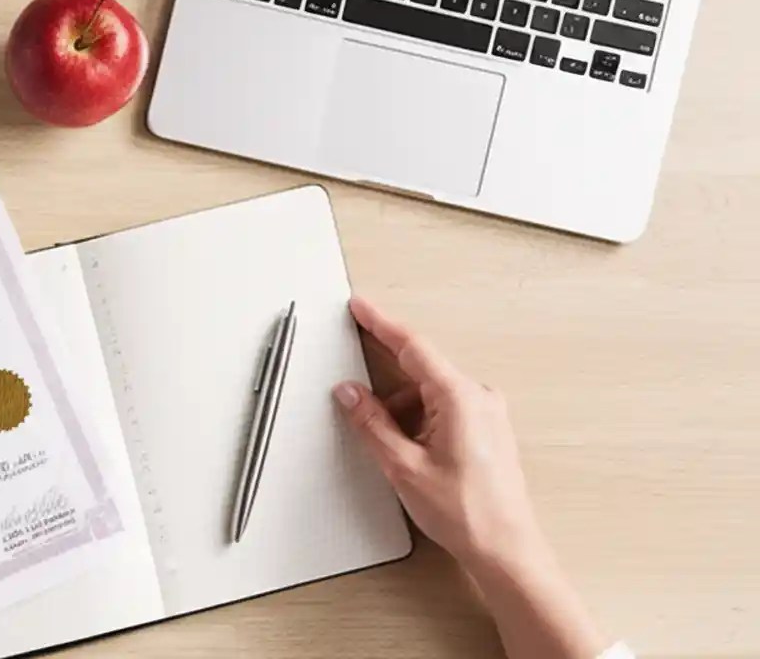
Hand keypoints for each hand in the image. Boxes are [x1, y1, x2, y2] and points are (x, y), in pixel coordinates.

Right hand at [334, 298, 609, 658]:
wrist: (506, 549)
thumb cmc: (467, 513)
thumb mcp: (403, 466)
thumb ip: (372, 423)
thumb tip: (350, 394)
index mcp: (460, 397)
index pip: (412, 346)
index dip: (380, 323)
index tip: (359, 307)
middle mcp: (479, 397)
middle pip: (419, 371)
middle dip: (385, 388)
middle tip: (360, 399)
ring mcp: (487, 413)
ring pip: (430, 394)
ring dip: (402, 412)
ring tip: (394, 454)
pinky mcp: (488, 430)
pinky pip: (445, 410)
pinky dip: (420, 422)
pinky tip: (411, 454)